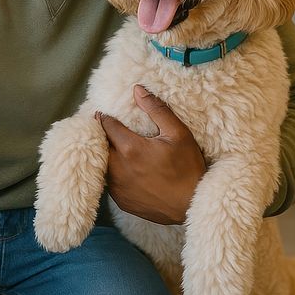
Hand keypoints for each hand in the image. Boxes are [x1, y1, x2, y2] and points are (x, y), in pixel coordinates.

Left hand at [97, 85, 205, 224]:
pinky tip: (126, 171)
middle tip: (109, 131)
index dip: (105, 118)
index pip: (106, 125)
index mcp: (130, 148)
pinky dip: (114, 174)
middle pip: (101, 146)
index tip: (104, 114)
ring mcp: (118, 187)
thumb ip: (156, 109)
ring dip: (107, 156)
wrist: (193, 206)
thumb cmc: (188, 168)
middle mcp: (118, 168)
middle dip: (103, 137)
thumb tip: (137, 89)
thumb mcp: (178, 133)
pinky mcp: (121, 201)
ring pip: (103, 165)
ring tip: (116, 149)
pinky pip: (110, 182)